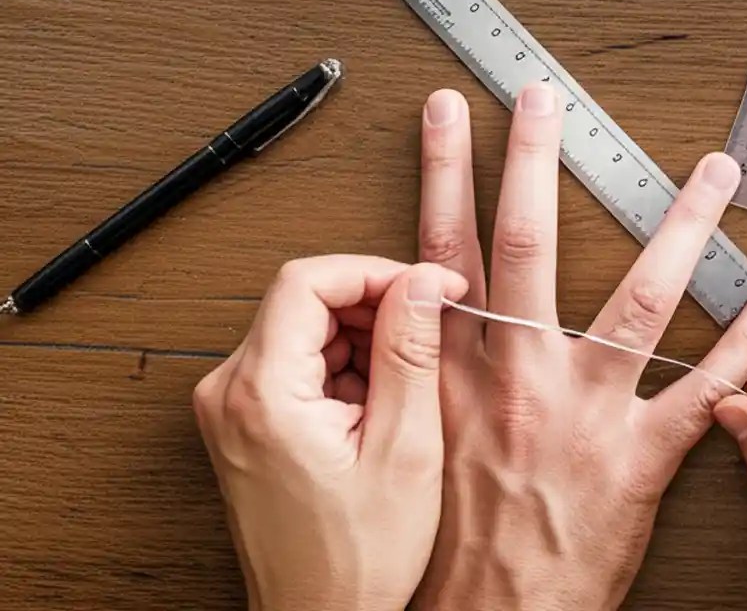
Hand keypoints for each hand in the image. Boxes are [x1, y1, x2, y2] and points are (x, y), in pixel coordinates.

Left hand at [193, 255, 466, 610]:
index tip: (426, 286)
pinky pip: (299, 364)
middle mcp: (230, 394)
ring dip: (365, 341)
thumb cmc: (355, 560)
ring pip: (306, 330)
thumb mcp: (405, 449)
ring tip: (408, 389)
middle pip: (304, 301)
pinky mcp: (246, 422)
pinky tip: (381, 410)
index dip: (376, 271)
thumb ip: (411, 354)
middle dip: (376, 307)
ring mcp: (232, 409)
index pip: (308, 281)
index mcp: (262, 395)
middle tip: (430, 332)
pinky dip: (347, 370)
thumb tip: (421, 283)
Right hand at [410, 84, 746, 609]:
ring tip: (712, 171)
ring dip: (682, 227)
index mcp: (461, 369)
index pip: (443, 247)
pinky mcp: (641, 455)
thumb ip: (432, 368)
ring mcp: (587, 410)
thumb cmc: (452, 539)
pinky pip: (705, 388)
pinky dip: (746, 340)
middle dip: (532, 158)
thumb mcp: (420, 441)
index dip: (442, 171)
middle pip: (526, 243)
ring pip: (638, 298)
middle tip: (547, 96)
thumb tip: (431, 300)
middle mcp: (523, 374)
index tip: (449, 112)